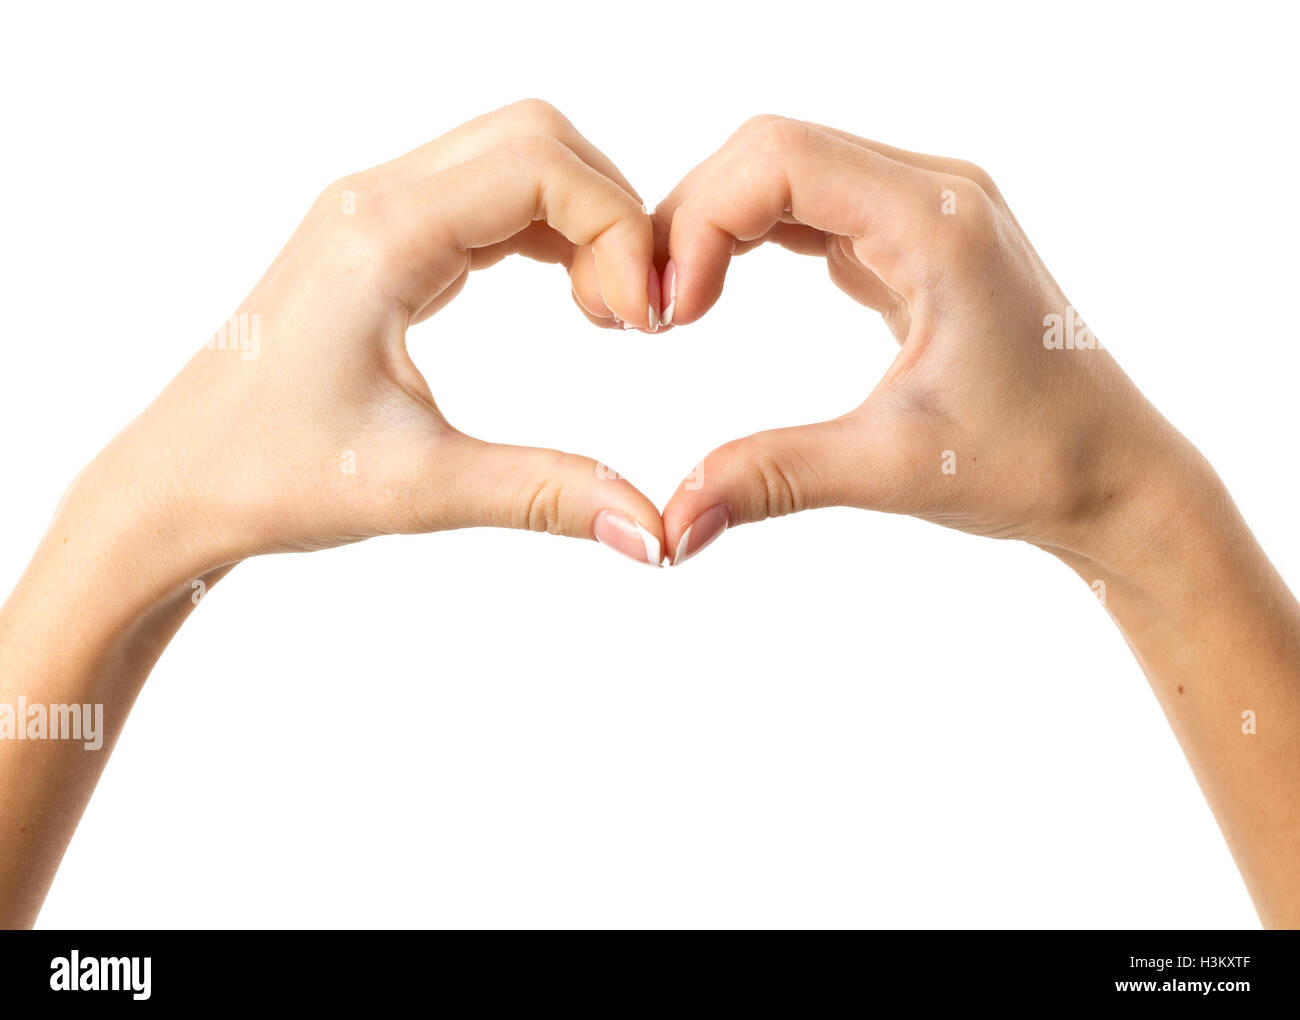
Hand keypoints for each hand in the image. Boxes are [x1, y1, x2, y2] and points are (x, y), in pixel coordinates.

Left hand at [83, 99, 668, 588]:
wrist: (175, 484)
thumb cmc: (269, 478)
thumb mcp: (422, 489)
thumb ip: (548, 496)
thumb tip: (656, 533)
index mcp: (382, 236)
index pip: (543, 166)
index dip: (619, 230)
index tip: (644, 323)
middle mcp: (376, 200)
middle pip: (537, 138)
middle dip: (611, 213)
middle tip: (635, 316)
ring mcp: (374, 213)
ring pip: (515, 159)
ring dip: (582, 220)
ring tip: (605, 315)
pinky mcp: (380, 239)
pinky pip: (487, 198)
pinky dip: (546, 233)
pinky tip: (566, 301)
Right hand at [654, 116, 1188, 569]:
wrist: (1115, 473)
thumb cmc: (1035, 462)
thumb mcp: (893, 470)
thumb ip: (773, 478)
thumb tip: (670, 524)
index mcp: (940, 223)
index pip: (780, 158)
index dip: (698, 221)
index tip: (667, 314)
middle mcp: (936, 191)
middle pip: (772, 149)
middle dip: (693, 219)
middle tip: (651, 313)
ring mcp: (927, 208)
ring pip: (787, 170)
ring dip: (717, 225)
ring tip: (675, 306)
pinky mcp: (914, 238)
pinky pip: (812, 205)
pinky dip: (752, 239)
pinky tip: (719, 295)